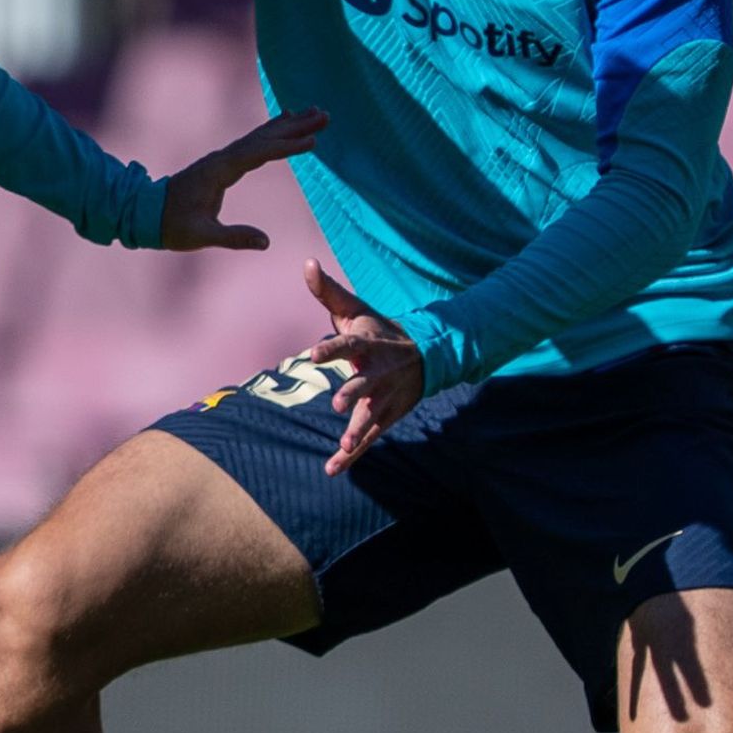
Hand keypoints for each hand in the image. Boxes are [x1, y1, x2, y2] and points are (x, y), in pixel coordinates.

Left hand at [159, 107, 327, 249]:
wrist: (147, 214)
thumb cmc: (173, 226)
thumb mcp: (202, 235)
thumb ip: (233, 237)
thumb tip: (265, 241)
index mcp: (219, 171)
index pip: (260, 154)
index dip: (287, 147)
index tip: (312, 141)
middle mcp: (223, 158)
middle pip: (264, 137)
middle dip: (296, 126)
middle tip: (324, 114)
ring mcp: (223, 158)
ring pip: (260, 136)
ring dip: (288, 124)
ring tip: (314, 111)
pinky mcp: (224, 162)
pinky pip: (253, 142)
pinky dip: (272, 130)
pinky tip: (284, 121)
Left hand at [301, 259, 423, 474]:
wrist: (426, 354)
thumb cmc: (379, 330)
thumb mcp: (355, 309)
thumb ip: (328, 292)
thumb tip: (306, 263)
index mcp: (368, 344)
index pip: (348, 345)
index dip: (331, 350)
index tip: (314, 354)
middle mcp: (378, 372)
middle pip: (365, 385)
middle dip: (353, 394)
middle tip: (336, 404)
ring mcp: (385, 397)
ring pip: (372, 416)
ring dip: (359, 431)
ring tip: (345, 444)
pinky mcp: (387, 416)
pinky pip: (369, 438)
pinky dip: (352, 455)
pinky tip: (333, 469)